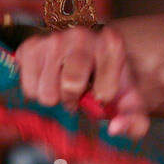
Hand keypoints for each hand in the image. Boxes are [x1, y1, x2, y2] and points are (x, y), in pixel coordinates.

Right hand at [13, 25, 148, 137]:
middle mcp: (81, 35)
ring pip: (46, 92)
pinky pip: (28, 88)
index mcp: (112, 43)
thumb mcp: (128, 100)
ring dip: (55, 96)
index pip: (105, 91)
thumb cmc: (108, 79)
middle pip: (70, 86)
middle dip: (75, 99)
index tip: (103, 89)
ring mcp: (53, 38)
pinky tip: (50, 78)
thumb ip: (135, 121)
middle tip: (79, 91)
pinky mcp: (30, 46)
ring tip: (64, 83)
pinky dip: (38, 91)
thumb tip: (115, 128)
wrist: (86, 56)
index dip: (103, 98)